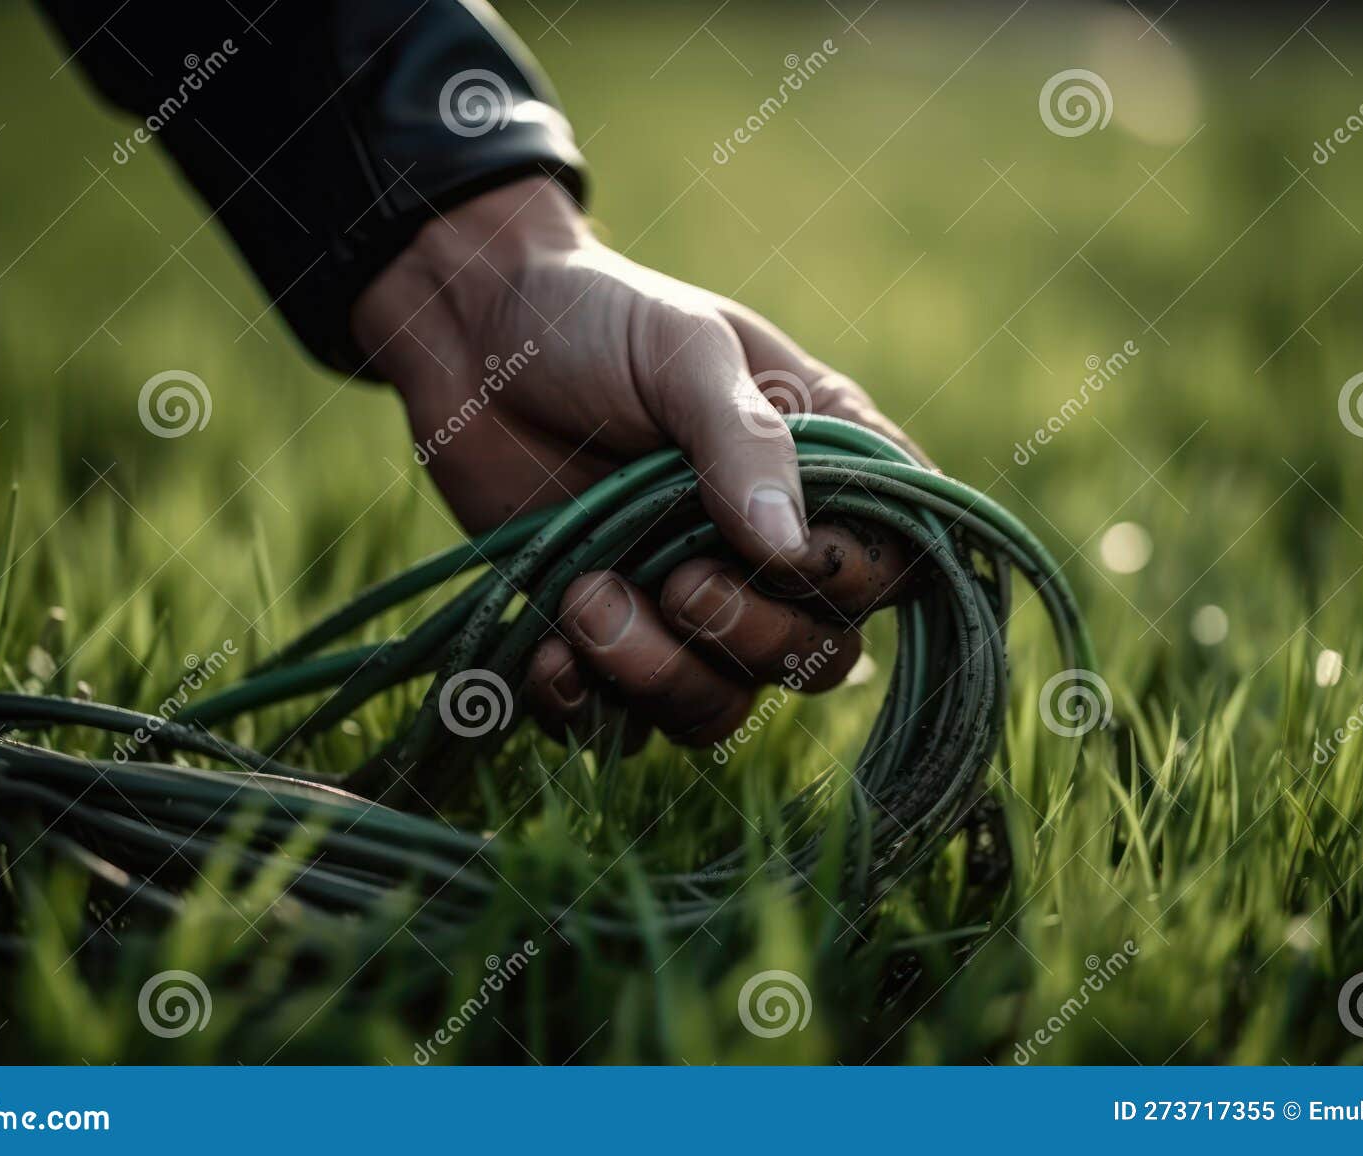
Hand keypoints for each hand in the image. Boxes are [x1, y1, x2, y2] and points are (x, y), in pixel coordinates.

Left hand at [353, 177, 928, 749]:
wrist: (469, 336)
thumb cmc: (592, 320)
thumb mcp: (682, 352)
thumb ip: (743, 444)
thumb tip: (792, 555)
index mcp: (822, 466)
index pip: (893, 563)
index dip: (850, 580)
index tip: (780, 554)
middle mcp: (767, 548)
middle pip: (818, 655)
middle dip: (747, 636)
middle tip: (673, 579)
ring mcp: (688, 600)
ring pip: (723, 704)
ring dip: (659, 677)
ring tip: (585, 600)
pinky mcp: (608, 637)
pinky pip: (622, 721)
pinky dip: (587, 705)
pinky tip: (548, 652)